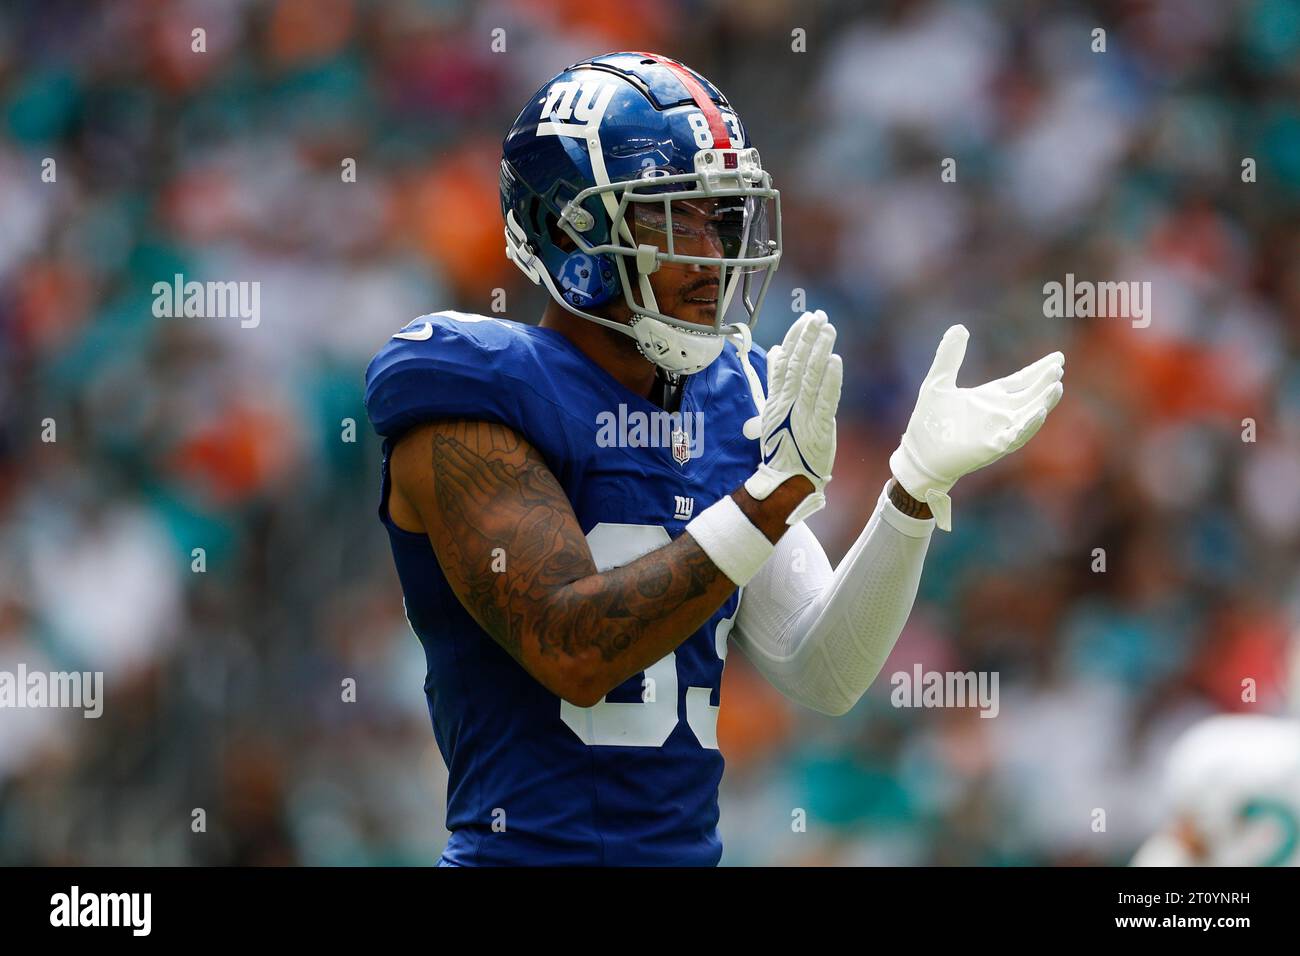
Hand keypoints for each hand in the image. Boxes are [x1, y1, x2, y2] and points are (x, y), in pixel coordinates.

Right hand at [744, 310, 841, 524]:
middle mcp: (786, 404)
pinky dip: (829, 380)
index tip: (804, 320)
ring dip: (819, 351)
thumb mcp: (772, 411)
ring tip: (827, 330)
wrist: (787, 481)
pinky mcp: (818, 427)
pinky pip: (825, 400)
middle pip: (797, 364)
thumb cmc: (783, 447)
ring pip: (810, 377)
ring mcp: (802, 415)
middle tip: (818, 316)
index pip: (783, 362)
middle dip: (808, 338)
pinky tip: (834, 361)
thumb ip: (776, 381)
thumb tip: (778, 351)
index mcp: (775, 399)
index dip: (794, 339)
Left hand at [890, 324, 1063, 530]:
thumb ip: (949, 357)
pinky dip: (1028, 425)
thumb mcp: (938, 382)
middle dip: (1045, 382)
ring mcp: (998, 430)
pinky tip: (1039, 412)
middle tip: (1058, 367)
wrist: (918, 453)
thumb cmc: (929, 422)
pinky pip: (1016, 436)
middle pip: (1031, 395)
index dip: (1039, 369)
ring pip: (1030, 415)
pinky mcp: (992, 446)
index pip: (1021, 381)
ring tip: (1057, 386)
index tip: (1058, 358)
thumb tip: (959, 327)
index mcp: (989, 398)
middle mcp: (999, 414)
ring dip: (1044, 401)